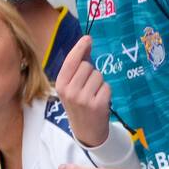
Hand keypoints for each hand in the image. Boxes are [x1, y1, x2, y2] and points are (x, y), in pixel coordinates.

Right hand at [53, 34, 111, 148]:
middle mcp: (70, 91)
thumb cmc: (79, 104)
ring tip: (93, 95)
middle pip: (87, 66)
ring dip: (99, 83)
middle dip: (91, 72)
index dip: (80, 48)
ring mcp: (83, 98)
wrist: (86, 131)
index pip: (71, 61)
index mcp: (61, 85)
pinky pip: (107, 86)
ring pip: (98, 75)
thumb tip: (86, 43)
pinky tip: (99, 101)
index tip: (87, 38)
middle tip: (87, 87)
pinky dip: (106, 91)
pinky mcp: (97, 104)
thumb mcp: (72, 87)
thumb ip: (77, 66)